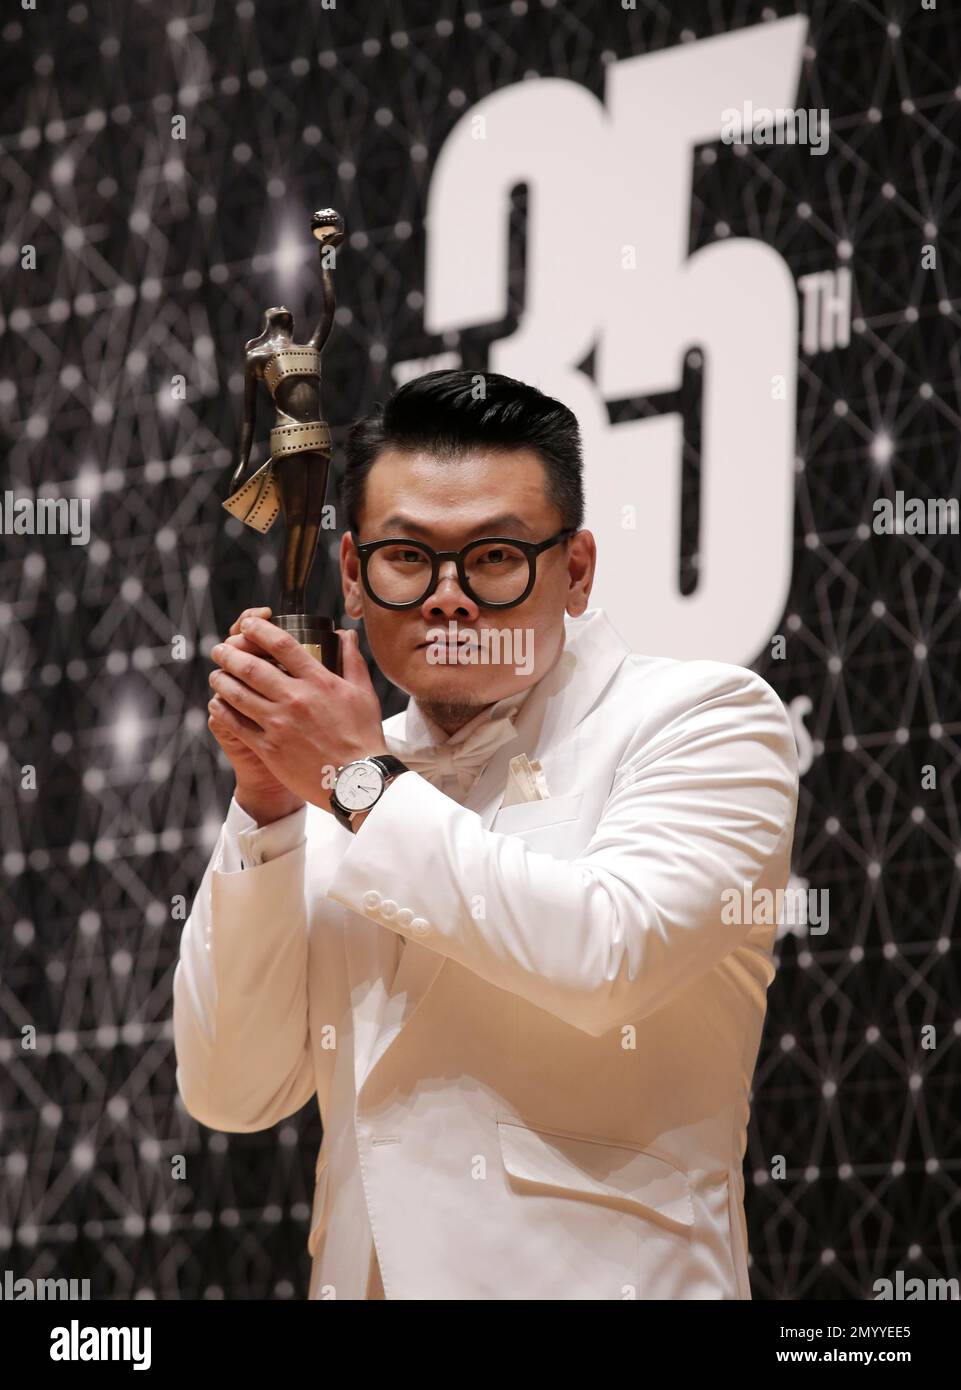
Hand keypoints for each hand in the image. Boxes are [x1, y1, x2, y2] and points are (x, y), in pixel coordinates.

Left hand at [208, 615, 388, 814]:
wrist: (357, 780)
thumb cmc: (362, 736)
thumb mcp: (363, 693)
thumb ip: (352, 660)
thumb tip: (346, 634)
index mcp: (318, 681)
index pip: (282, 645)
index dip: (258, 629)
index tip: (247, 624)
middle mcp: (295, 698)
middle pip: (250, 666)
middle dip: (229, 653)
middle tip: (220, 649)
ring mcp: (279, 724)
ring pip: (238, 694)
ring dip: (221, 679)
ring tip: (215, 674)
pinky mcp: (269, 748)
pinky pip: (236, 724)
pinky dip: (222, 710)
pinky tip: (217, 704)